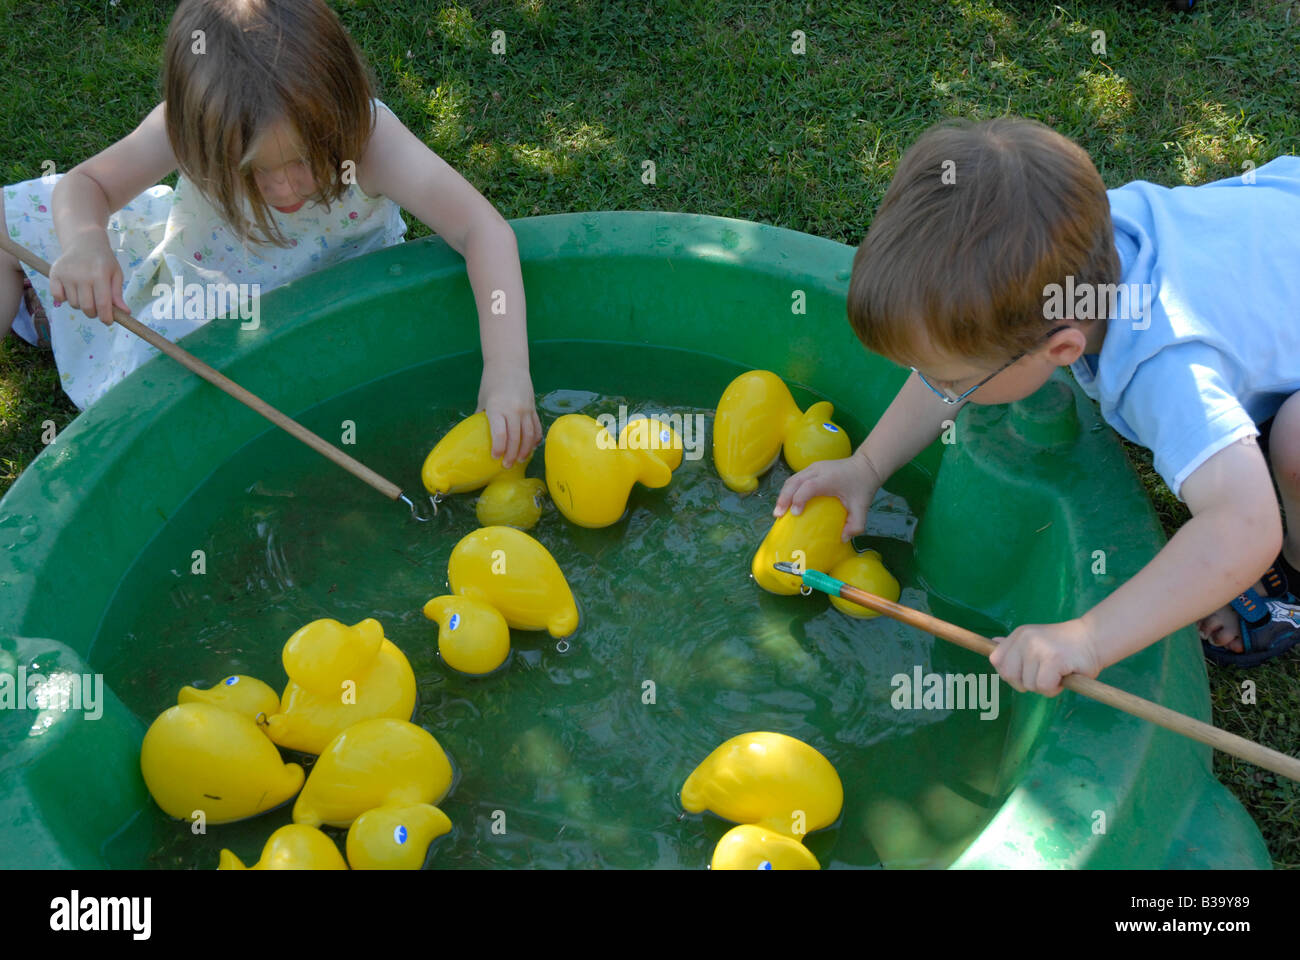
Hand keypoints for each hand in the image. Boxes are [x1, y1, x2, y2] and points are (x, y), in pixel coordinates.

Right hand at [49, 233, 128, 326]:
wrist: (84, 241)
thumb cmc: (103, 260)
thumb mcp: (116, 274)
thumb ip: (118, 294)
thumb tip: (125, 313)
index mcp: (100, 275)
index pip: (103, 304)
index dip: (106, 317)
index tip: (108, 321)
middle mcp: (82, 275)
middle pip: (87, 308)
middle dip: (94, 313)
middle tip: (97, 308)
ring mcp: (66, 274)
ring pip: (74, 304)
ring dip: (81, 305)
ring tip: (86, 294)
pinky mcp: (54, 273)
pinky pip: (58, 297)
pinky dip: (64, 299)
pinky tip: (72, 292)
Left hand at [476, 363, 540, 468]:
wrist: (509, 364)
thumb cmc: (491, 382)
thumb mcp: (483, 400)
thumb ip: (482, 418)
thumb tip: (477, 436)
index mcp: (497, 408)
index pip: (500, 434)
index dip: (498, 448)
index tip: (495, 457)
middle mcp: (513, 409)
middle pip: (515, 438)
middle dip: (511, 455)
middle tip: (507, 465)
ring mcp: (526, 409)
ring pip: (528, 435)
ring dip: (525, 450)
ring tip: (519, 460)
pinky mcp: (533, 408)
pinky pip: (536, 427)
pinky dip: (535, 439)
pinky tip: (531, 447)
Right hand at [772, 451, 881, 541]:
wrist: (865, 466)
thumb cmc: (862, 486)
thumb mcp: (862, 506)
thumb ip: (856, 524)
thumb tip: (842, 539)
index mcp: (829, 478)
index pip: (809, 486)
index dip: (799, 498)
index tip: (794, 513)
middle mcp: (818, 470)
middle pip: (794, 481)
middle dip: (784, 498)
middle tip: (778, 515)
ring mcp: (812, 468)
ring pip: (792, 480)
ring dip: (783, 495)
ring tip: (778, 512)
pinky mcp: (810, 469)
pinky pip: (795, 480)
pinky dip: (788, 492)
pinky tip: (787, 505)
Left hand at [987, 618, 1102, 696]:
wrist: (1094, 638)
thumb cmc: (1065, 645)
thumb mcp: (1037, 640)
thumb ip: (1016, 645)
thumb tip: (993, 642)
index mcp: (1019, 635)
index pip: (996, 660)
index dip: (1010, 673)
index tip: (1027, 673)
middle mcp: (1025, 639)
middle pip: (1009, 675)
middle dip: (1026, 683)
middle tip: (1044, 676)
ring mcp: (1038, 648)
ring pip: (1028, 684)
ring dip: (1044, 687)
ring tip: (1058, 673)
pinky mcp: (1053, 660)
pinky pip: (1043, 687)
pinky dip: (1054, 688)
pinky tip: (1064, 677)